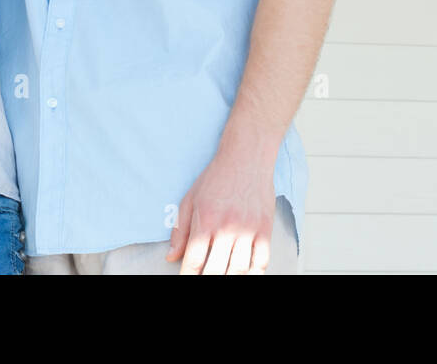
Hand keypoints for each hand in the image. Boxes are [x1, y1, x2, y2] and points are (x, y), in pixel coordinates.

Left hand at [167, 149, 275, 274]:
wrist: (247, 156)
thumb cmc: (217, 177)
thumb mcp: (190, 199)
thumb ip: (180, 231)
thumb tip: (171, 257)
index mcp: (205, 220)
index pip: (194, 260)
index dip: (188, 275)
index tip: (187, 278)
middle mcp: (227, 226)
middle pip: (215, 270)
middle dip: (207, 279)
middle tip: (204, 277)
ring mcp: (248, 228)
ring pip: (239, 269)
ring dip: (229, 277)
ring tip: (223, 274)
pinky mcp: (265, 227)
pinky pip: (262, 261)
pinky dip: (254, 272)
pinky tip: (245, 271)